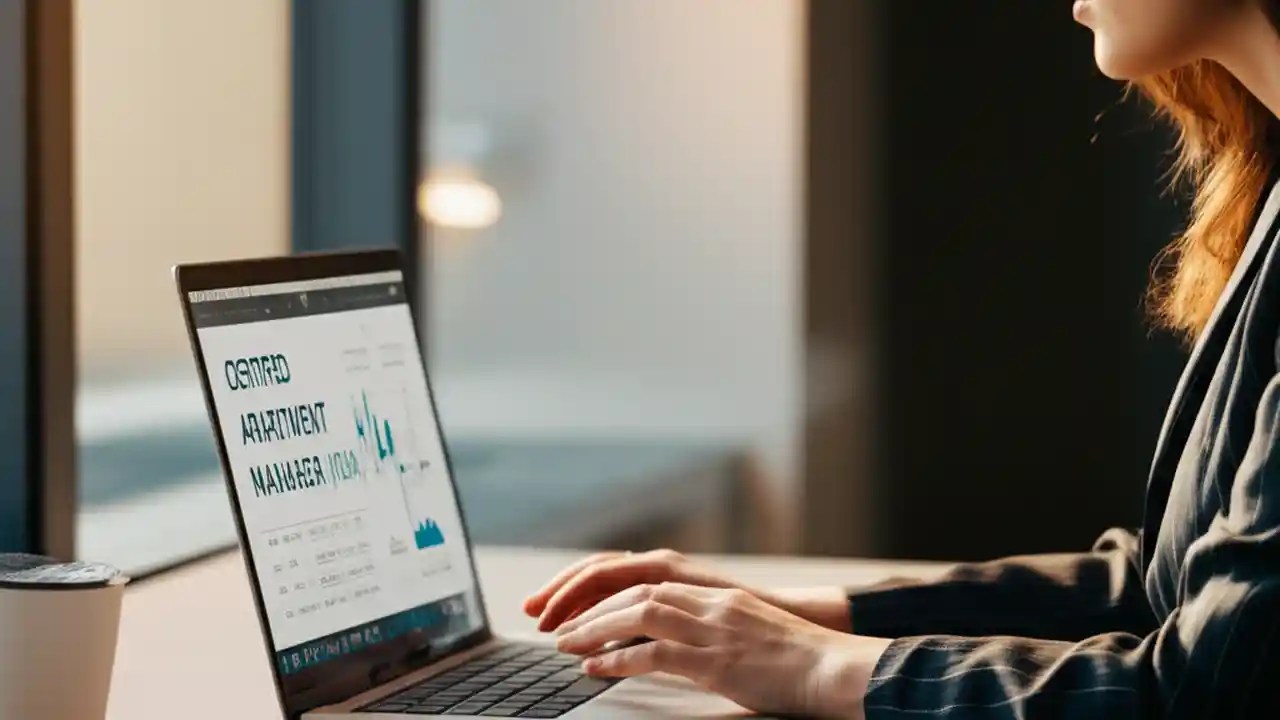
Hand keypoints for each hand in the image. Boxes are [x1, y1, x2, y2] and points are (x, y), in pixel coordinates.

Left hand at [554, 582, 890, 718]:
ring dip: (594, 628)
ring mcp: (715, 630)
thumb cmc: (801, 663)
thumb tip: (673, 649)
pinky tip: (595, 668)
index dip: (607, 593)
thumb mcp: (749, 635)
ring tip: (564, 644)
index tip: (576, 609)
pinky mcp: (719, 661)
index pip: (648, 582)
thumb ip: (712, 633)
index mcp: (718, 597)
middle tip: (554, 623)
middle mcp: (712, 605)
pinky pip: (656, 653)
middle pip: (635, 591)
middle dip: (589, 605)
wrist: (838, 670)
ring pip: (639, 614)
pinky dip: (619, 659)